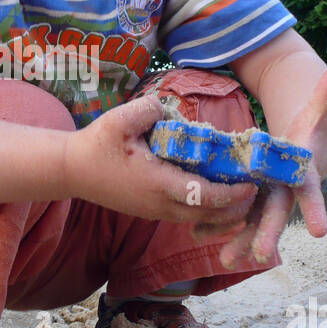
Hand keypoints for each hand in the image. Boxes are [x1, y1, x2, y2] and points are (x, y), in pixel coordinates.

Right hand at [64, 94, 258, 227]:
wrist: (71, 170)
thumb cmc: (96, 145)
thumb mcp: (121, 118)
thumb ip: (152, 109)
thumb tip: (173, 112)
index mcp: (158, 184)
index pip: (204, 196)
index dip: (231, 194)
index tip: (250, 185)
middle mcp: (160, 204)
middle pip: (207, 215)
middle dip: (234, 208)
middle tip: (255, 193)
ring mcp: (154, 212)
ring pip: (196, 218)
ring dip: (220, 212)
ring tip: (240, 197)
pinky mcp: (149, 211)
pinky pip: (184, 215)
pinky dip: (203, 210)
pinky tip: (212, 196)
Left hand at [200, 61, 326, 269]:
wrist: (302, 151)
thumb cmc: (308, 130)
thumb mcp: (315, 110)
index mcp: (301, 173)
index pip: (311, 193)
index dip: (316, 210)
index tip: (321, 232)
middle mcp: (284, 191)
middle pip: (278, 214)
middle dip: (269, 234)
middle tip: (261, 256)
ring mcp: (266, 199)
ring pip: (253, 222)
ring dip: (239, 240)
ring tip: (225, 260)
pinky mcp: (250, 200)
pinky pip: (234, 216)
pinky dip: (218, 224)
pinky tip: (196, 233)